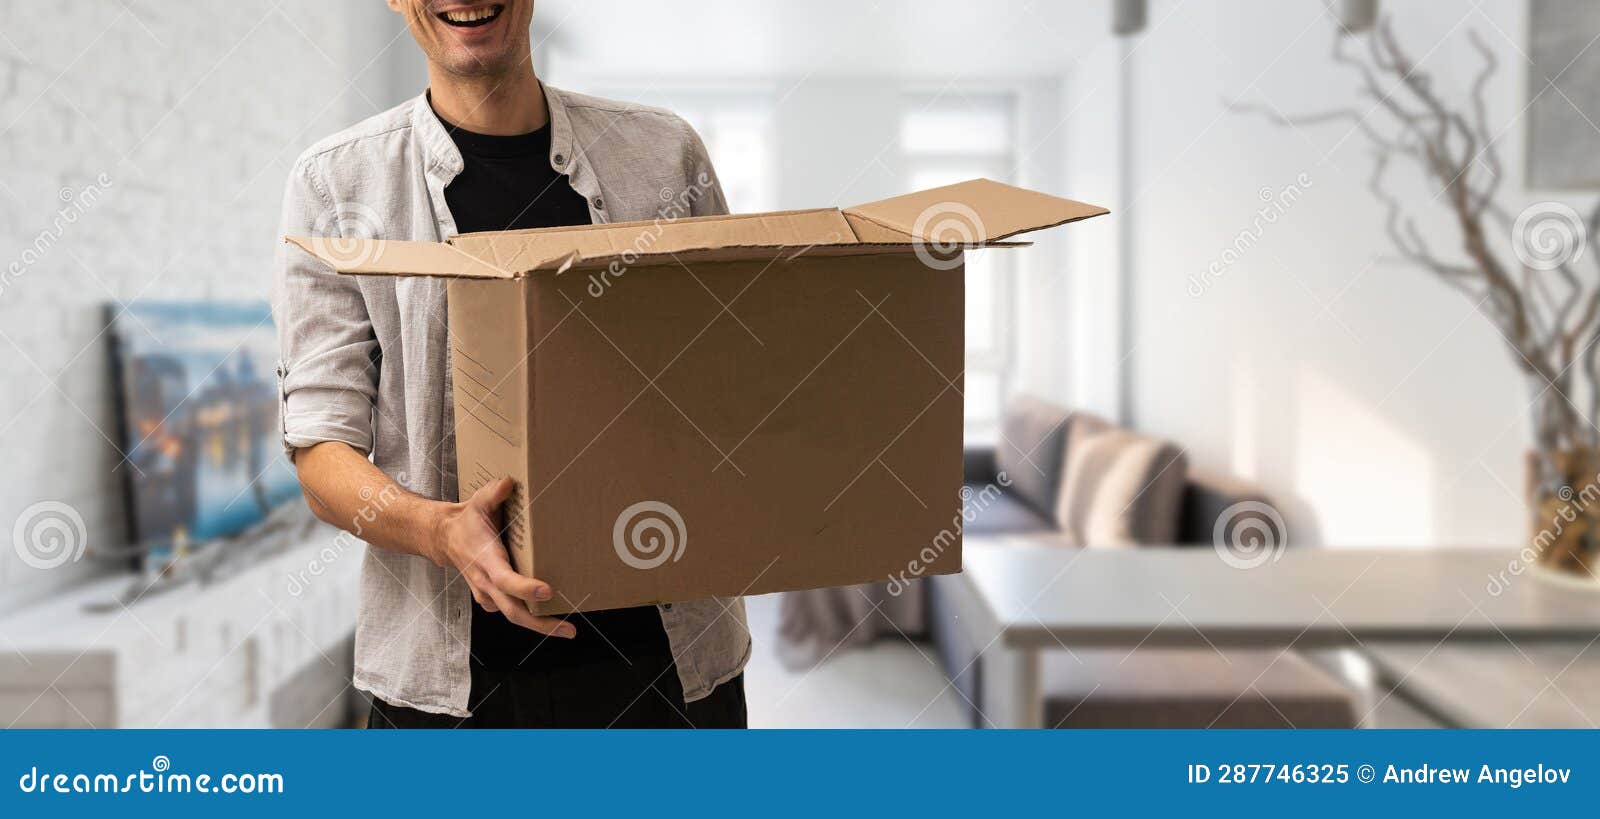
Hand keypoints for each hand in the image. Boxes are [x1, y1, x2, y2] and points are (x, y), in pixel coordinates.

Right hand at [429, 478, 574, 638]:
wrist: (444, 537)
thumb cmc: (467, 520)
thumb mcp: (478, 501)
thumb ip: (494, 493)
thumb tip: (510, 482)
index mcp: (486, 560)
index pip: (506, 579)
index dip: (525, 588)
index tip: (547, 592)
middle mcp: (486, 582)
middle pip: (513, 611)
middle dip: (541, 623)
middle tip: (569, 630)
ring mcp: (487, 593)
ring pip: (513, 615)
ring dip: (539, 624)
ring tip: (566, 629)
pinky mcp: (491, 597)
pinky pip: (511, 611)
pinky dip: (530, 616)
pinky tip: (550, 616)